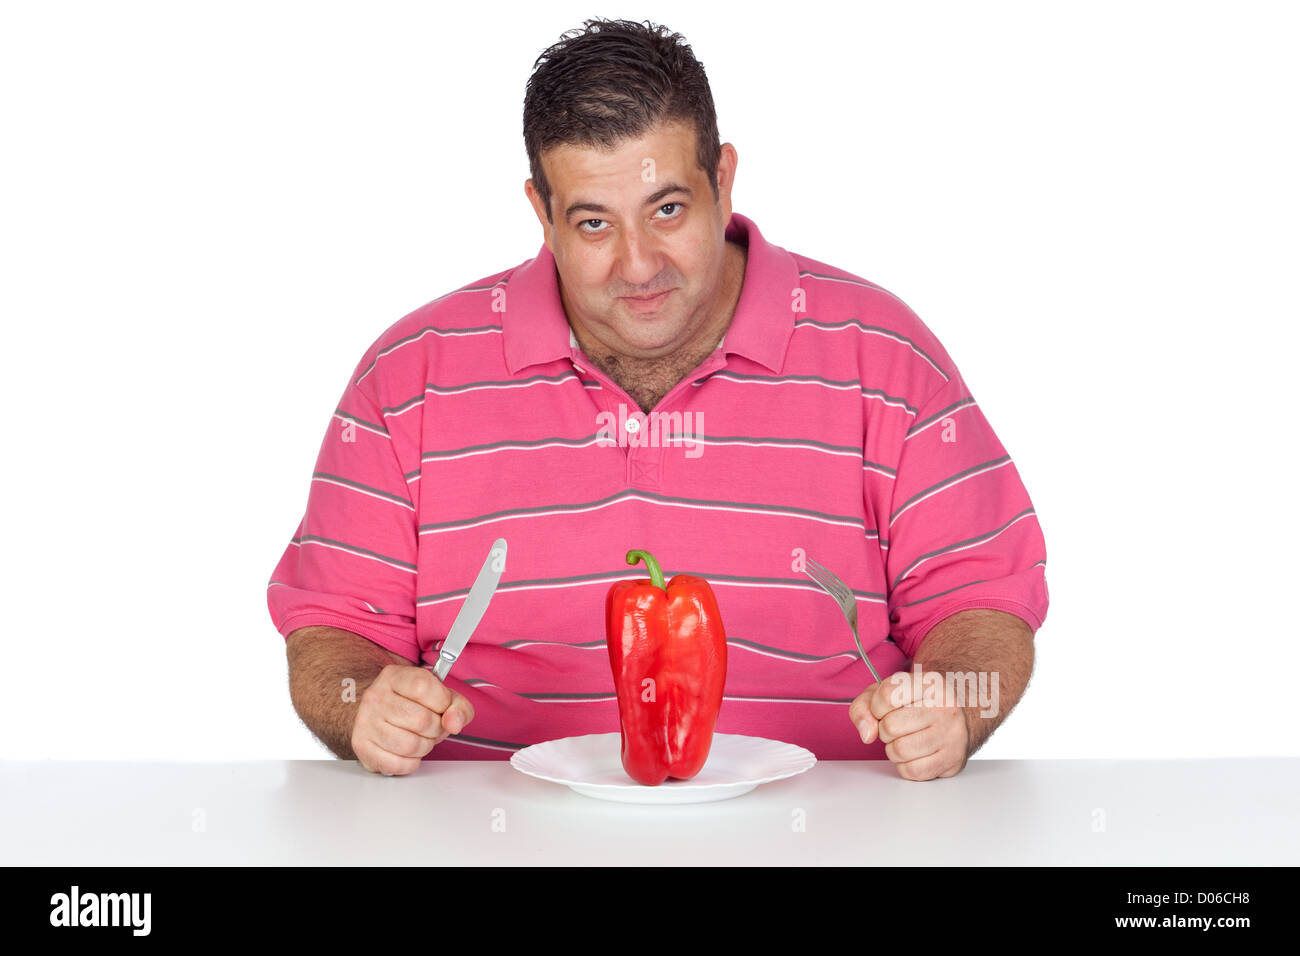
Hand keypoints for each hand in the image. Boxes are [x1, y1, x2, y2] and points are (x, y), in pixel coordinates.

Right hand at [351, 664, 474, 774]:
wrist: (376, 713)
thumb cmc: (409, 703)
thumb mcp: (437, 694)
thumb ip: (457, 705)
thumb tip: (455, 722)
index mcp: (394, 677)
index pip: (424, 686)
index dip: (442, 702)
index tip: (442, 707)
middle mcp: (375, 697)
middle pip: (421, 720)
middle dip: (436, 729)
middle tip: (432, 727)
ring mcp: (365, 722)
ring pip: (410, 745)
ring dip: (425, 747)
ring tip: (421, 738)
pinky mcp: (362, 747)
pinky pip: (397, 764)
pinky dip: (410, 763)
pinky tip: (408, 752)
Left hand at [849, 670, 969, 780]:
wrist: (959, 717)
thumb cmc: (919, 704)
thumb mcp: (888, 692)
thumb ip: (864, 706)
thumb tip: (866, 733)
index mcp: (929, 683)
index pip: (887, 696)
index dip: (876, 707)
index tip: (884, 709)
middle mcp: (945, 707)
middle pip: (890, 726)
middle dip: (885, 730)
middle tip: (898, 727)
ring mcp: (953, 734)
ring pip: (900, 751)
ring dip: (893, 749)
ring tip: (906, 739)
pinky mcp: (953, 760)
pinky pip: (912, 771)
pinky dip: (905, 766)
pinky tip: (915, 753)